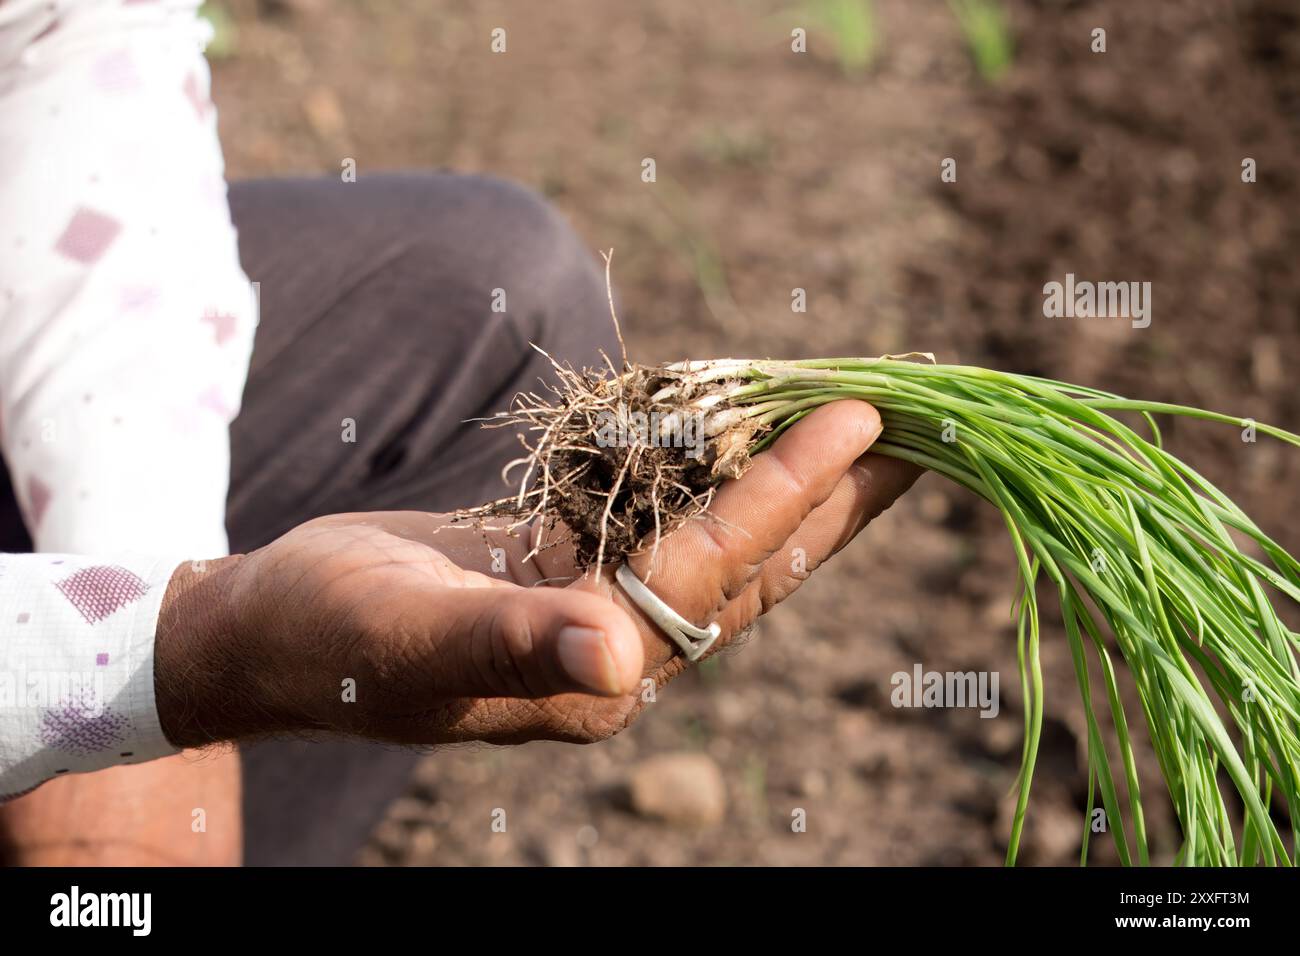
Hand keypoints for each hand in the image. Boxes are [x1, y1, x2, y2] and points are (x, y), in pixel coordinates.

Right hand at [155, 401, 916, 747]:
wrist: (277, 632)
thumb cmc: (325, 640)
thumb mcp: (406, 640)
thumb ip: (510, 647)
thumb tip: (621, 657)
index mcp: (592, 676)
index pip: (712, 574)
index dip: (785, 494)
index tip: (860, 418)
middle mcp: (618, 651)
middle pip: (755, 568)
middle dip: (839, 497)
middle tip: (929, 422)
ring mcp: (604, 611)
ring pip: (727, 544)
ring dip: (800, 484)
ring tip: (874, 425)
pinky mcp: (580, 574)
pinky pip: (674, 520)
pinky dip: (722, 472)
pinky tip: (761, 432)